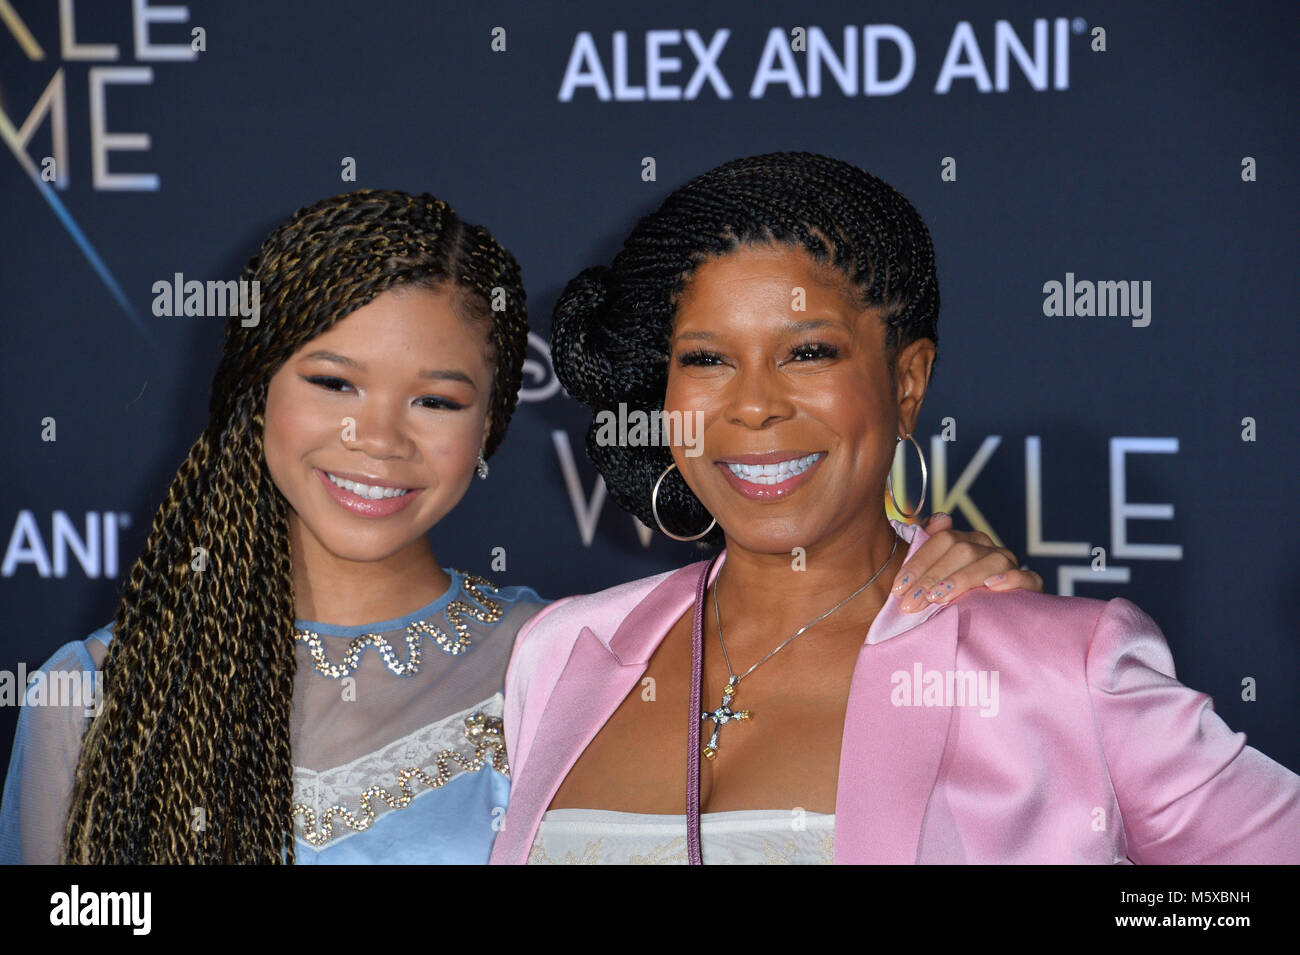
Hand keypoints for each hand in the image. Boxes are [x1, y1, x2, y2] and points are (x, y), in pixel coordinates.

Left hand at [890, 513, 1042, 612]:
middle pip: (961, 550)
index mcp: (964, 540)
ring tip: (938, 598)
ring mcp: (1010, 564)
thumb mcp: (934, 579)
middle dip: (932, 577)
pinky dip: (1010, 579)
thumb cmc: (953, 599)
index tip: (898, 589)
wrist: (992, 623)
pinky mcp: (1031, 585)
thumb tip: (939, 518)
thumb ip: (927, 548)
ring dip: (961, 579)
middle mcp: (987, 548)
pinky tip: (992, 587)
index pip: (941, 540)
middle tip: (911, 604)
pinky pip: (1027, 577)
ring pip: (991, 561)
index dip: (917, 563)